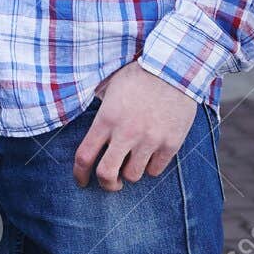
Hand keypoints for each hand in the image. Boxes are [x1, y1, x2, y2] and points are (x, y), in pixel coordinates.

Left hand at [72, 61, 197, 190]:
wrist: (174, 69)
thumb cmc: (139, 75)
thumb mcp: (110, 87)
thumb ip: (100, 110)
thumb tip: (91, 127)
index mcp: (106, 119)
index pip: (84, 156)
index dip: (79, 174)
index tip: (81, 181)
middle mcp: (126, 133)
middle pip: (106, 174)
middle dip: (105, 184)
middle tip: (109, 182)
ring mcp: (149, 140)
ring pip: (133, 176)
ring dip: (129, 173)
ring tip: (132, 162)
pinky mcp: (170, 144)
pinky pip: (155, 170)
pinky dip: (150, 168)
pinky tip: (150, 156)